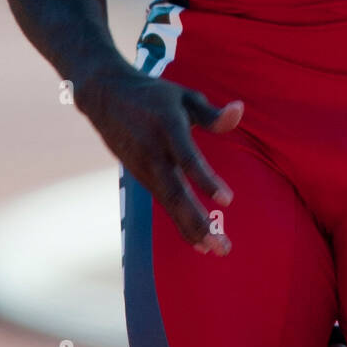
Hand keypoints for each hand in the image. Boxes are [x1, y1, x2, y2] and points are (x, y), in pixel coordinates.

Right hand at [76, 66, 242, 253]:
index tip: (227, 201)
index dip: (206, 180)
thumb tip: (239, 112)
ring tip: (215, 250)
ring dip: (192, 229)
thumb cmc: (154, 96)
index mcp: (167, 127)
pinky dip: (179, 222)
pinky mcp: (140, 175)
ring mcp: (144, 166)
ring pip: (169, 204)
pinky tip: (197, 240)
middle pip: (176, 193)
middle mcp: (153, 151)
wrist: (106, 96)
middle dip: (199, 222)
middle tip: (221, 246)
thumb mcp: (183, 97)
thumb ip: (212, 113)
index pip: (188, 158)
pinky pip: (163, 203)